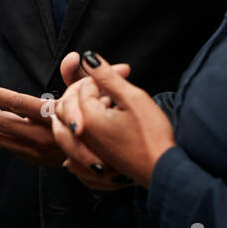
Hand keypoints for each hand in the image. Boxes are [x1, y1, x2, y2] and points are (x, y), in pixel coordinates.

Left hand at [0, 57, 130, 168]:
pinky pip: (3, 144)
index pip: (18, 105)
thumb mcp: (94, 95)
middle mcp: (42, 139)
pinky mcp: (32, 158)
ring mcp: (35, 152)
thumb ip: (80, 75)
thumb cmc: (100, 119)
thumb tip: (74, 55)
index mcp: (55, 120)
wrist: (108, 158)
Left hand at [52, 52, 173, 187]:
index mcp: (88, 118)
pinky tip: (88, 128)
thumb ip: (107, 76)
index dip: (103, 76)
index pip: (83, 86)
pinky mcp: (89, 164)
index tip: (124, 73)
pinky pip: (71, 145)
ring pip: (65, 125)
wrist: (162, 170)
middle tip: (112, 89)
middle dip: (87, 90)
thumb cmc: (152, 135)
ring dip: (78, 110)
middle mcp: (80, 136)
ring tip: (100, 103)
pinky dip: (76, 133)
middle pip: (68, 103)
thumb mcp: (133, 98)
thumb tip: (88, 57)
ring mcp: (83, 151)